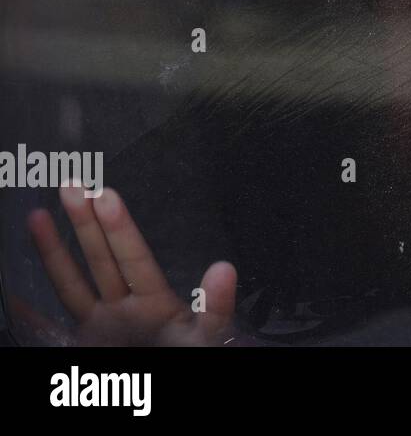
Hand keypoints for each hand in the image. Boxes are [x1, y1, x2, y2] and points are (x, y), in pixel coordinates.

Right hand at [26, 184, 236, 345]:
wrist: (162, 393)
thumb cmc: (192, 358)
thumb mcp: (206, 335)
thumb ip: (215, 305)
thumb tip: (224, 268)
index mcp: (154, 302)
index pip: (132, 257)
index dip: (119, 227)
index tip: (106, 194)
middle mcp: (123, 308)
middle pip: (100, 258)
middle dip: (85, 222)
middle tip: (71, 184)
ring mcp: (100, 326)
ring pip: (71, 283)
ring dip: (53, 250)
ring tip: (36, 215)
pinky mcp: (82, 347)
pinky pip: (48, 329)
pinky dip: (30, 316)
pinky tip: (14, 294)